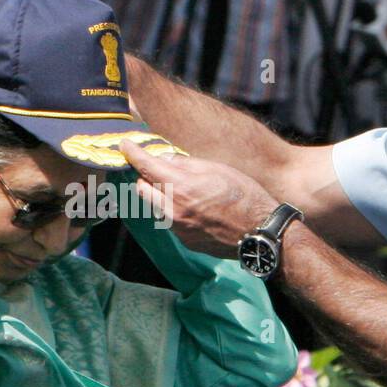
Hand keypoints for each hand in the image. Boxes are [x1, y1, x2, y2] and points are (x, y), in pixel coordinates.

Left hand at [120, 139, 278, 257]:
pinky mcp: (185, 240)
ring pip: (155, 206)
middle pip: (142, 188)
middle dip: (147, 177)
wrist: (260, 233)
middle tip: (162, 170)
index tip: (126, 145)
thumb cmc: (244, 195)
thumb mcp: (217, 169)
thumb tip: (166, 159)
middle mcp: (173, 209)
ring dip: (161, 195)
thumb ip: (187, 164)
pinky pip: (170, 221)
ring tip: (187, 192)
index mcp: (181, 187)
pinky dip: (175, 211)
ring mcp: (177, 228)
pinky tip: (198, 210)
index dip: (132, 153)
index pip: (145, 166)